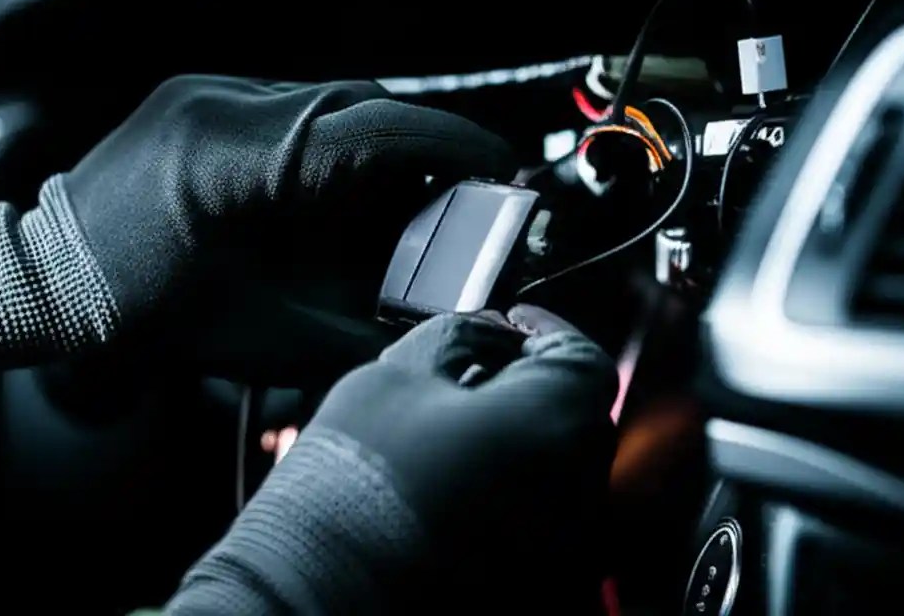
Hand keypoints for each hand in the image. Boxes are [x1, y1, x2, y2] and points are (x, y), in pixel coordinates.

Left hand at [0, 75, 513, 386]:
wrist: (39, 285)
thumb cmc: (134, 314)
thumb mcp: (254, 335)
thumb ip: (351, 326)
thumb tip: (429, 315)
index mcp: (234, 154)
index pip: (369, 127)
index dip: (446, 147)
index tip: (495, 167)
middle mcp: (217, 101)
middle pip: (353, 104)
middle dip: (413, 149)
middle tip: (453, 196)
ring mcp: (199, 90)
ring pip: (320, 100)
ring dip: (366, 144)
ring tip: (393, 200)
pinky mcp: (189, 96)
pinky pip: (280, 104)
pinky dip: (321, 140)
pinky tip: (329, 187)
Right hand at [169, 306, 617, 613]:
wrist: (324, 582)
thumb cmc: (357, 483)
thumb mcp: (398, 374)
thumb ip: (458, 336)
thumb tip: (483, 333)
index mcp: (556, 422)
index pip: (579, 354)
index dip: (539, 328)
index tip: (509, 321)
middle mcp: (578, 489)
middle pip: (573, 414)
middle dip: (527, 383)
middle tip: (471, 368)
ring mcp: (562, 543)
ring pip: (555, 468)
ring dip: (518, 438)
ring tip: (446, 431)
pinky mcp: (536, 578)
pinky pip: (538, 518)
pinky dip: (508, 490)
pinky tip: (450, 484)